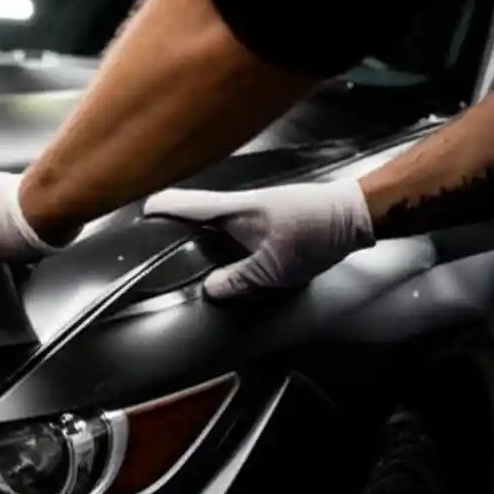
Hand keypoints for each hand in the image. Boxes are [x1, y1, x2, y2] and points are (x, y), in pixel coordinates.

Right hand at [143, 177, 375, 299]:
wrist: (357, 215)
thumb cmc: (315, 232)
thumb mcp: (275, 267)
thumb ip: (238, 280)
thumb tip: (209, 290)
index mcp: (233, 209)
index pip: (184, 203)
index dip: (158, 209)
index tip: (137, 217)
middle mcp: (238, 205)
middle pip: (193, 211)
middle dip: (172, 224)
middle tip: (153, 245)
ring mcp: (254, 210)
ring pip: (214, 221)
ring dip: (198, 234)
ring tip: (182, 255)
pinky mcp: (267, 218)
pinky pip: (232, 228)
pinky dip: (221, 239)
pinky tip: (223, 257)